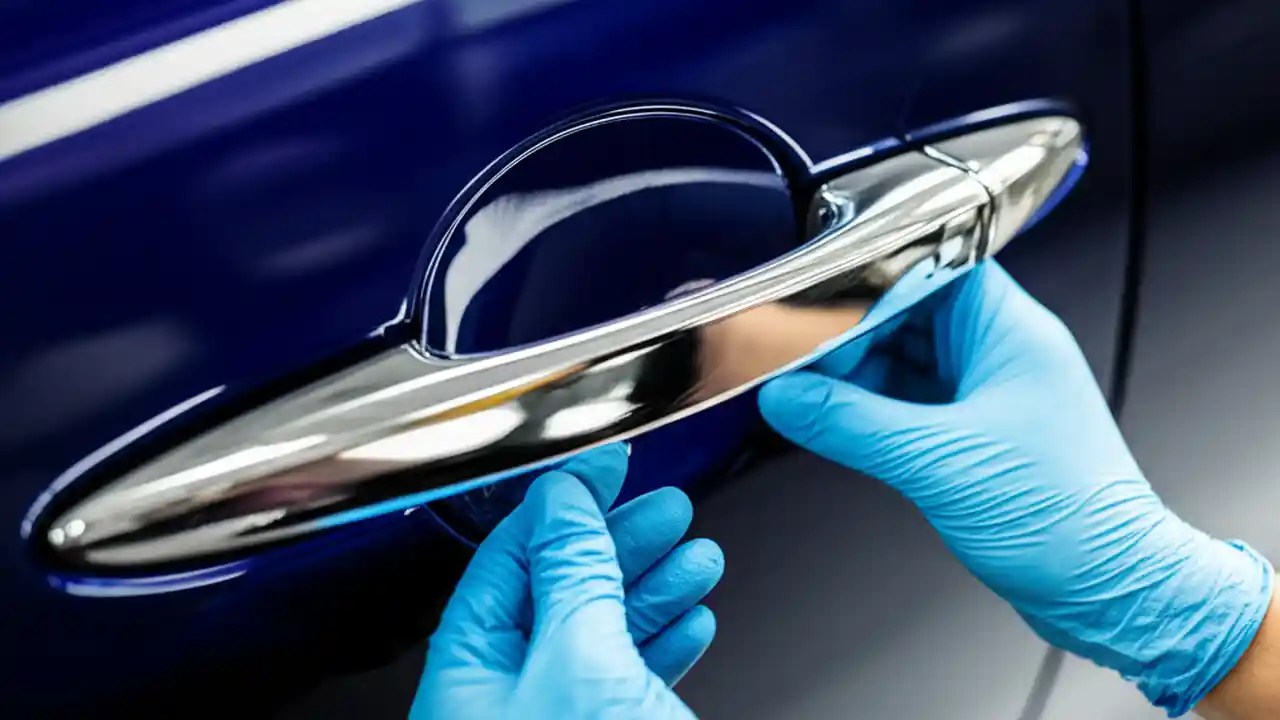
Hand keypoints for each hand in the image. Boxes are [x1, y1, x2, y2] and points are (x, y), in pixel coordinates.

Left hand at [412, 444, 721, 718]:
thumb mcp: (578, 658)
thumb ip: (571, 576)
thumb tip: (564, 503)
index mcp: (468, 671)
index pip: (507, 558)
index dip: (560, 504)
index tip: (604, 468)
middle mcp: (504, 694)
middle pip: (560, 590)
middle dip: (622, 543)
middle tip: (665, 507)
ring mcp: (553, 714)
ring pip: (603, 632)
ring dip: (655, 588)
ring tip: (696, 556)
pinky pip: (626, 675)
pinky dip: (662, 644)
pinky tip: (689, 619)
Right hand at [758, 262, 1272, 716]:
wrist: (1110, 590)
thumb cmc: (1065, 518)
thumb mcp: (935, 461)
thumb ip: (850, 424)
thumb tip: (785, 398)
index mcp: (1009, 331)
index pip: (928, 270)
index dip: (867, 282)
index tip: (814, 305)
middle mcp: (1002, 353)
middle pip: (908, 315)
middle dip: (850, 335)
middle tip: (797, 359)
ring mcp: (990, 394)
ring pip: (906, 361)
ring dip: (859, 376)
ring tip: (808, 393)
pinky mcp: (977, 435)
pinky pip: (913, 404)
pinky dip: (874, 411)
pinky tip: (838, 422)